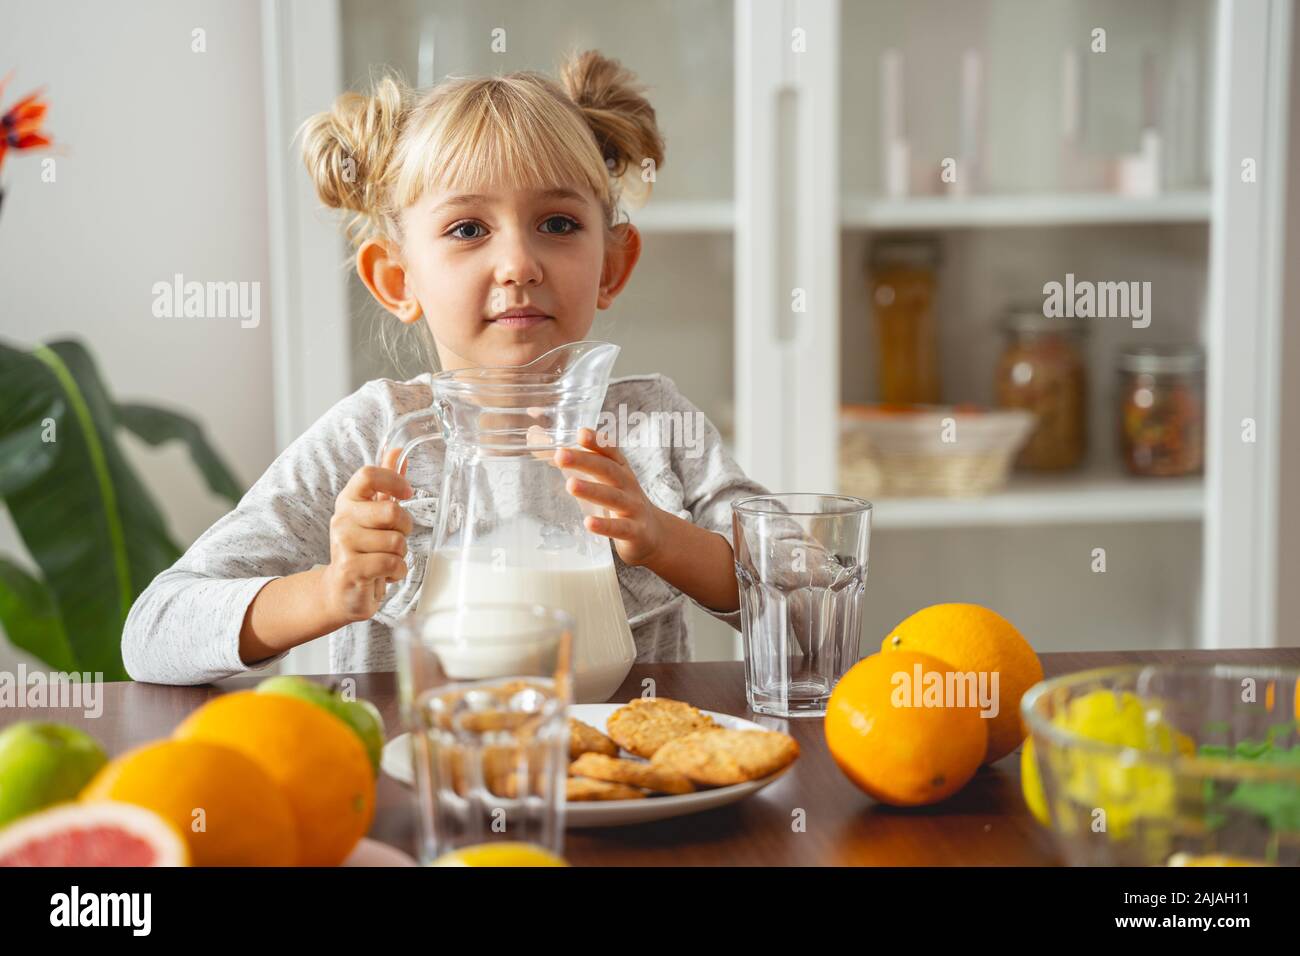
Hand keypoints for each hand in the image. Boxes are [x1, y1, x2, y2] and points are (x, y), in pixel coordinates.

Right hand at [320, 448, 412, 623]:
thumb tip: (396, 450)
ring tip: (385, 559)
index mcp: (348, 500)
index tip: (407, 494)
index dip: (394, 481)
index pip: (368, 475)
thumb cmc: (363, 549)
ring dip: (400, 554)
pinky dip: (397, 572)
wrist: (341, 591)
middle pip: (391, 511)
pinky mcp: (350, 569)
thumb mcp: (372, 514)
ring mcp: (343, 544)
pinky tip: (384, 574)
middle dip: (404, 528)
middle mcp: (341, 519)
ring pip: (396, 541)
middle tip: (394, 539)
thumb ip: (385, 483)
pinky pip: (392, 563)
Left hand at [554, 427, 666, 566]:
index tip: (580, 432)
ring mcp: (633, 508)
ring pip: (613, 496)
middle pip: (607, 469)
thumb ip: (575, 463)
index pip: (610, 451)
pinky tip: (588, 523)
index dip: (596, 441)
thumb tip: (535, 441)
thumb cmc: (620, 501)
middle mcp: (628, 485)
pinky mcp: (635, 532)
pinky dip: (605, 525)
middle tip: (560, 455)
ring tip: (570, 485)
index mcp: (620, 469)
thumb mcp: (603, 481)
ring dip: (592, 490)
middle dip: (584, 460)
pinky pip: (619, 528)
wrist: (654, 534)